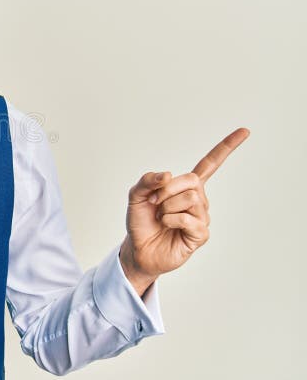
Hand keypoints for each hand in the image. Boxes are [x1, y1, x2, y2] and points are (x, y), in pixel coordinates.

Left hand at [119, 128, 249, 295]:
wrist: (138, 249)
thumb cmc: (141, 222)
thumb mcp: (135, 195)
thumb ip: (147, 180)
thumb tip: (167, 175)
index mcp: (185, 186)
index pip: (210, 164)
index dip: (226, 147)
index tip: (245, 131)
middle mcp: (198, 199)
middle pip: (192, 180)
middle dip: (167, 189)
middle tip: (154, 202)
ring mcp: (202, 216)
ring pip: (190, 198)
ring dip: (166, 206)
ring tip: (161, 217)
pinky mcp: (201, 234)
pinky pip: (188, 218)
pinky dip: (170, 219)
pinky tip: (167, 226)